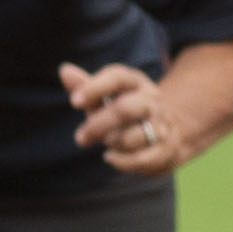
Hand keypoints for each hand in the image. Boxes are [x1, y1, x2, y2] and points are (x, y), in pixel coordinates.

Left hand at [60, 61, 184, 176]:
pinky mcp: (166, 148)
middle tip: (81, 138)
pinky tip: (110, 157)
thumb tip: (64, 70)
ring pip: (133, 137)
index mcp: (135, 83)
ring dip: (112, 143)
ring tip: (106, 142)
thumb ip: (86, 86)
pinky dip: (122, 162)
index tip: (74, 102)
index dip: (95, 88)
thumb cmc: (125, 110)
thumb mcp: (106, 96)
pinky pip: (142, 159)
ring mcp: (161, 124)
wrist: (168, 130)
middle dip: (98, 125)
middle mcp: (151, 101)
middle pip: (125, 109)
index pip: (118, 77)